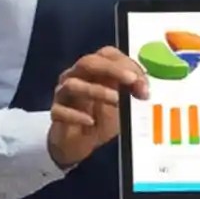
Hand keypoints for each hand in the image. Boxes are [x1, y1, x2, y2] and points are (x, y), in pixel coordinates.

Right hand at [47, 47, 149, 167]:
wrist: (80, 144)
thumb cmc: (102, 119)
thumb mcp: (123, 106)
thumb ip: (131, 94)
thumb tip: (143, 89)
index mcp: (94, 70)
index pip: (106, 55)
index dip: (124, 63)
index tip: (140, 79)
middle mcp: (76, 76)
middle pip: (88, 63)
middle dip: (111, 69)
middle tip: (131, 80)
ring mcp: (63, 94)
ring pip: (72, 84)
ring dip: (95, 90)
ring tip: (116, 101)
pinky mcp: (56, 113)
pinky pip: (61, 111)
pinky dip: (76, 115)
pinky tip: (90, 122)